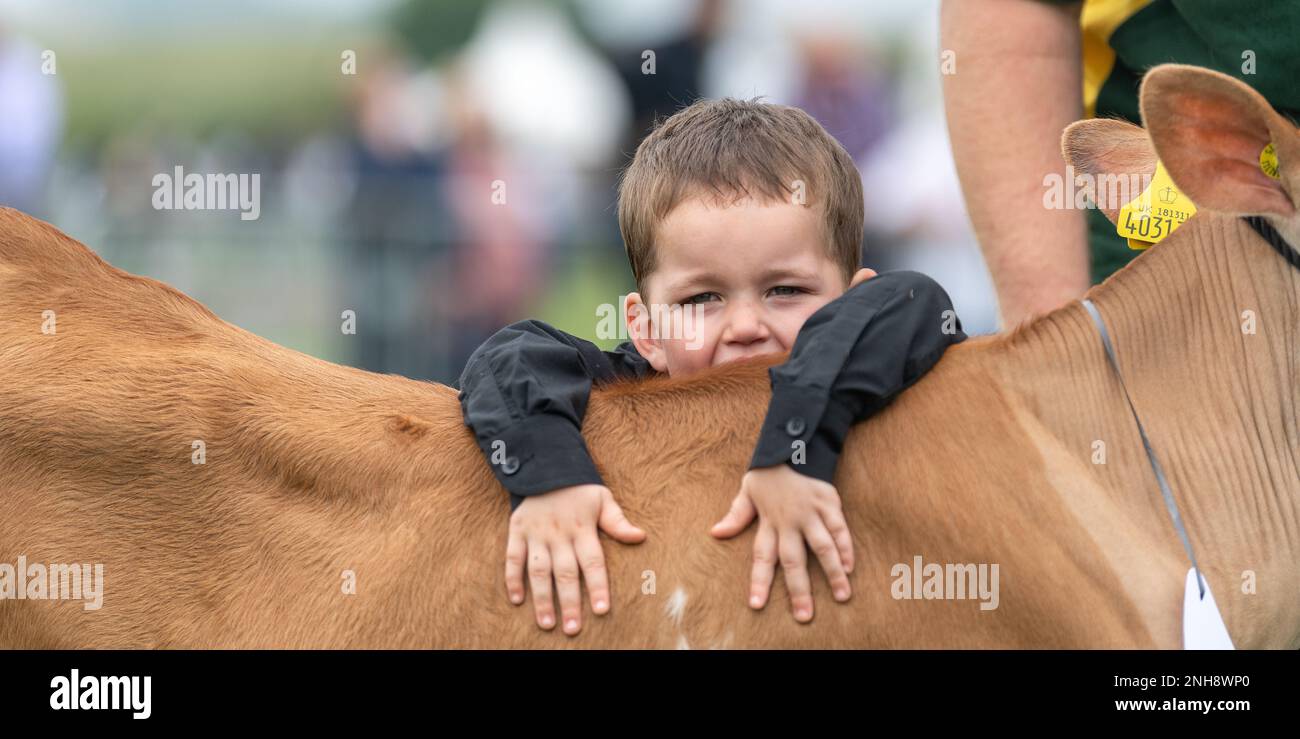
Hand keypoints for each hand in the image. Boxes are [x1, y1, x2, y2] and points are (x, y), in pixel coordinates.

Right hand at [506, 484, 644, 634]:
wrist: (546, 466)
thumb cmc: (580, 490)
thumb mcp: (603, 499)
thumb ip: (618, 522)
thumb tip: (641, 537)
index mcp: (583, 528)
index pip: (593, 561)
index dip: (598, 586)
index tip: (601, 610)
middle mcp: (559, 534)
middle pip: (565, 572)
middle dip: (570, 602)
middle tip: (572, 629)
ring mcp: (536, 534)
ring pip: (538, 570)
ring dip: (542, 598)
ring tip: (547, 623)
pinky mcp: (517, 530)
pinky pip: (513, 557)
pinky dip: (513, 579)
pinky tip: (517, 600)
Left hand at [710, 464, 853, 622]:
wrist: (792, 443)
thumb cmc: (768, 474)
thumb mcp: (747, 491)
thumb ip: (736, 515)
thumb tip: (716, 533)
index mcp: (768, 521)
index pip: (762, 556)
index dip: (759, 581)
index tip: (756, 605)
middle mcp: (789, 521)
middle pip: (794, 560)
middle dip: (799, 590)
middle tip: (805, 615)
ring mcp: (811, 512)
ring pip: (822, 547)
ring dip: (832, 573)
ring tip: (842, 596)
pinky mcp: (829, 502)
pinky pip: (839, 528)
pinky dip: (846, 547)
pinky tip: (851, 566)